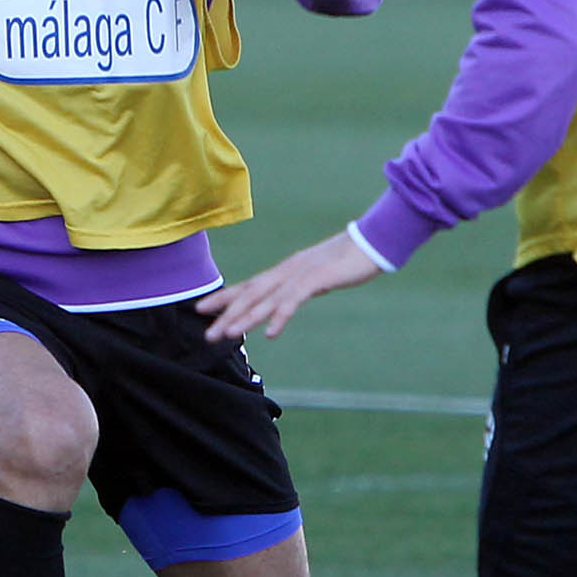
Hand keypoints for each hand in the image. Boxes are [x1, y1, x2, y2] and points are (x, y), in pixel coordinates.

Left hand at [198, 230, 379, 340]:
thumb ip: (304, 285)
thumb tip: (293, 296)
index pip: (250, 285)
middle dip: (227, 314)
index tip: (202, 309)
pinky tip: (271, 333)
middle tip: (207, 335)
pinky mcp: (318, 278)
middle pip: (251, 294)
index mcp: (287, 270)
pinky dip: (281, 316)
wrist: (374, 240)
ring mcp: (302, 273)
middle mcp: (288, 270)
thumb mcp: (320, 275)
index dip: (225, 298)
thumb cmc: (350, 259)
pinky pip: (294, 300)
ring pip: (267, 298)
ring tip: (226, 335)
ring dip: (245, 318)